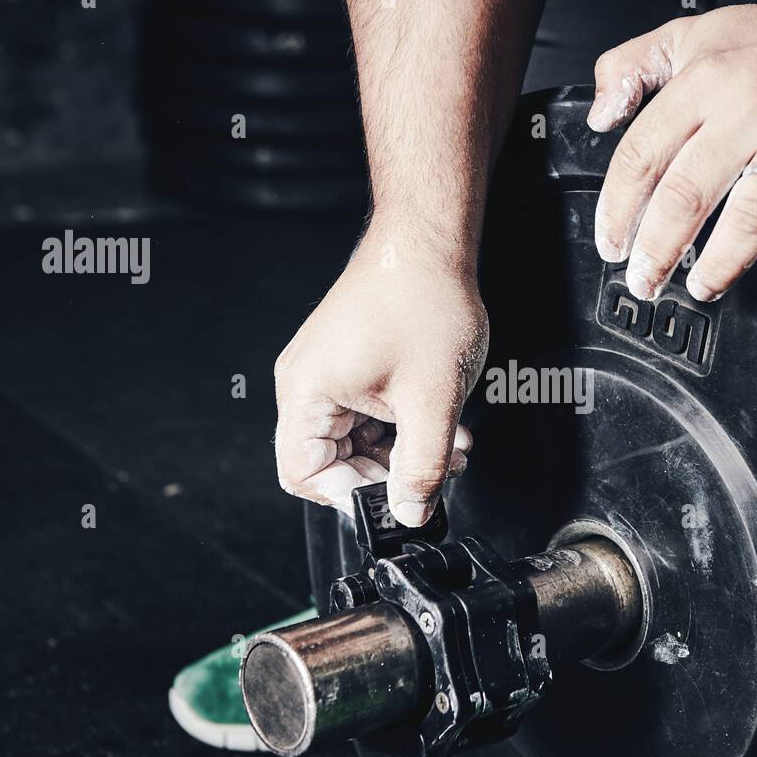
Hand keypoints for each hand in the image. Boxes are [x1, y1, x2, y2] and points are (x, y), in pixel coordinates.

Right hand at [274, 218, 485, 526]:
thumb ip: (421, 467)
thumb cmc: (421, 301)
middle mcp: (308, 382)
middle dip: (388, 475)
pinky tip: (446, 426)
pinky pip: (370, 413)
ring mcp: (330, 371)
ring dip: (405, 452)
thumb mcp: (431, 400)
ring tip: (451, 450)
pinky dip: (406, 426)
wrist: (429, 242)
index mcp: (307, 392)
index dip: (351, 497)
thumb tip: (410, 513)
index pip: (305, 475)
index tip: (397, 501)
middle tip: (434, 478)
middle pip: (332, 461)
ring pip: (358, 440)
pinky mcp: (353, 362)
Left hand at [586, 0, 756, 301]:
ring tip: (702, 285)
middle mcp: (752, 107)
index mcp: (706, 82)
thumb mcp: (693, 35)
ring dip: (721, 261)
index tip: (611, 245)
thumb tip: (598, 115)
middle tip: (646, 282)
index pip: (643, 155)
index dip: (618, 209)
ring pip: (753, 211)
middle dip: (657, 249)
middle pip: (688, 193)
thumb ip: (632, 68)